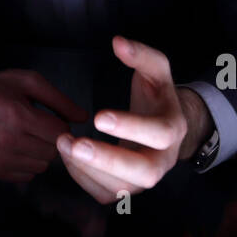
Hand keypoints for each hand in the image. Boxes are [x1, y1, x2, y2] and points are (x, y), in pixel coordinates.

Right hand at [0, 69, 88, 181]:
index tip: (52, 118)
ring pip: (42, 165)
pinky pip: (28, 174)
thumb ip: (59, 100)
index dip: (61, 125)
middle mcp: (6, 140)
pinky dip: (28, 162)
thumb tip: (83, 118)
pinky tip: (18, 146)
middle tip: (38, 126)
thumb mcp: (30, 82)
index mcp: (17, 115)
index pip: (59, 133)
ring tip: (27, 135)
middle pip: (52, 151)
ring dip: (41, 151)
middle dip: (52, 139)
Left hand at [56, 36, 193, 203]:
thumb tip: (118, 42)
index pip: (160, 134)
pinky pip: (105, 194)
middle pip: (145, 173)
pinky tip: (68, 156)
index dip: (131, 127)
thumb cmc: (156, 97)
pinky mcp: (126, 190)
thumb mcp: (156, 70)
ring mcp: (145, 180)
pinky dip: (82, 179)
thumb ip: (140, 54)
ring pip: (121, 188)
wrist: (163, 126)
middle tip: (74, 143)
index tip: (98, 116)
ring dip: (87, 169)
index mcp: (173, 128)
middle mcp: (163, 160)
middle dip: (107, 160)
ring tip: (62, 143)